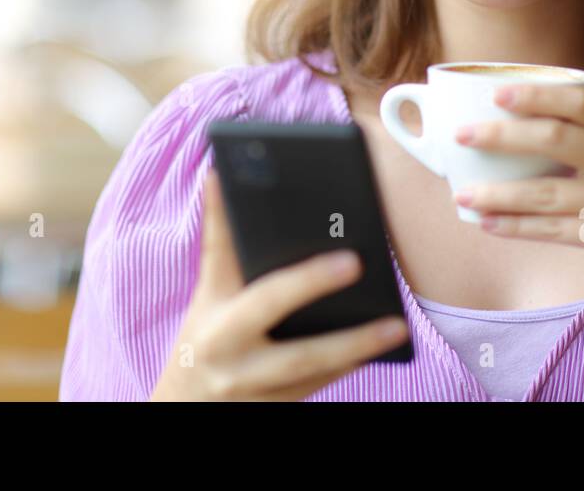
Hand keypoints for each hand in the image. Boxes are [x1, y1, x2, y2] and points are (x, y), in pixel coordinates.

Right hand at [150, 166, 409, 400]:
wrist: (187, 403)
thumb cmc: (204, 331)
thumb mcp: (208, 288)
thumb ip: (218, 237)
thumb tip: (219, 174)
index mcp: (220, 322)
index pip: (264, 295)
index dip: (306, 279)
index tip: (350, 259)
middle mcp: (237, 362)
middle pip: (296, 351)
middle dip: (344, 332)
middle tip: (380, 296)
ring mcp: (258, 392)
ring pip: (314, 373)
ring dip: (356, 350)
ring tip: (397, 328)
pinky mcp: (276, 409)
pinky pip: (319, 387)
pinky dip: (348, 366)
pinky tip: (380, 347)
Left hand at [452, 84, 583, 305]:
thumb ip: (571, 144)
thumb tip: (494, 130)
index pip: (580, 102)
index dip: (537, 94)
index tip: (496, 94)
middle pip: (556, 138)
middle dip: (502, 135)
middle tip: (460, 136)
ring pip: (547, 191)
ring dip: (498, 193)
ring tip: (461, 195)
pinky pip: (552, 230)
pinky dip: (515, 226)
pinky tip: (486, 223)